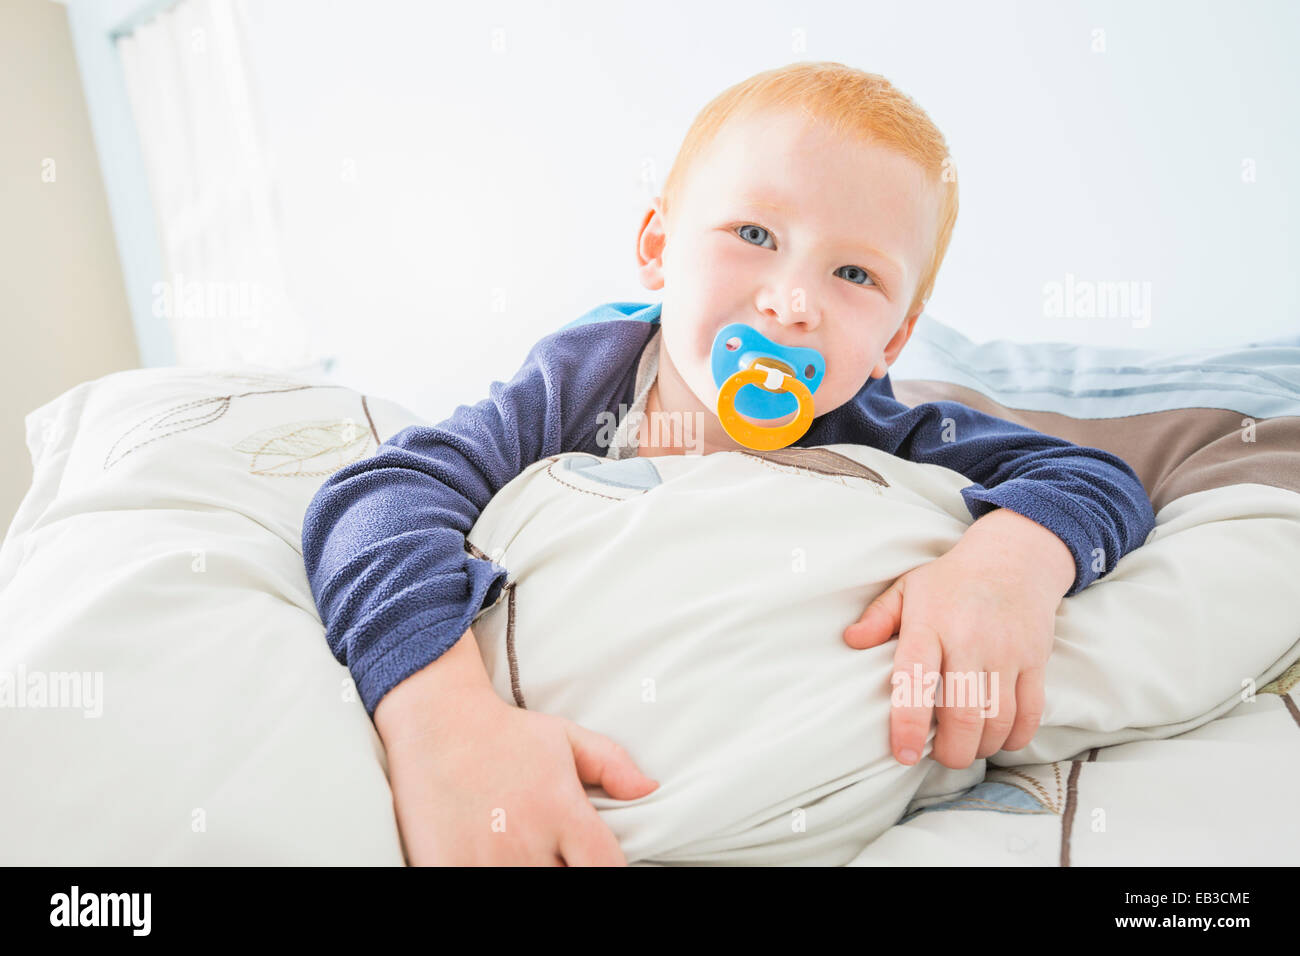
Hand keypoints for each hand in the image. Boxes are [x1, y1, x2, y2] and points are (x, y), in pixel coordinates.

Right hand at [376, 628, 658, 864]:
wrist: (435, 722)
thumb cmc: (505, 732)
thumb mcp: (565, 738)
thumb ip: (612, 765)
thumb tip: (649, 788)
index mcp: (561, 811)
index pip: (606, 869)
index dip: (605, 868)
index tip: (594, 859)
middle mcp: (527, 842)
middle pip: (568, 883)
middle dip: (566, 869)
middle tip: (554, 850)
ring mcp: (486, 862)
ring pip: (528, 886)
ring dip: (531, 872)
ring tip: (524, 852)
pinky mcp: (448, 868)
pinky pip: (480, 887)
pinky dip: (491, 875)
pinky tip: (492, 858)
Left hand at [841, 508, 1072, 769]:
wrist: (1013, 559)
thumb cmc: (951, 582)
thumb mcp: (908, 588)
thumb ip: (878, 617)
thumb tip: (850, 639)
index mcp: (930, 625)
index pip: (915, 681)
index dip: (909, 725)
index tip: (904, 755)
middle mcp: (970, 640)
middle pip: (963, 715)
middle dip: (951, 751)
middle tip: (939, 755)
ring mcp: (1007, 651)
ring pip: (998, 720)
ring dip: (981, 747)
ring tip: (966, 747)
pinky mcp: (1035, 660)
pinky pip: (1031, 713)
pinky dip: (1015, 737)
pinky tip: (998, 739)